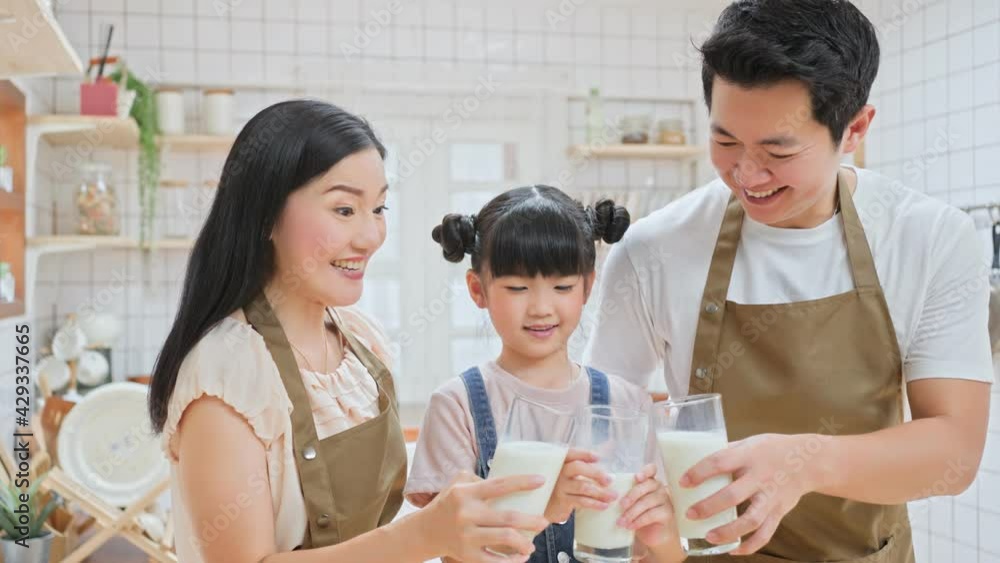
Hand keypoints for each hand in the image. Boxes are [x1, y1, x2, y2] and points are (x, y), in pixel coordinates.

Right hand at [424, 470, 549, 562]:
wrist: (426, 531)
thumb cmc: (449, 503)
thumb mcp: (457, 483)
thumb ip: (480, 478)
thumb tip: (508, 479)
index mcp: (466, 493)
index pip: (499, 485)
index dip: (523, 482)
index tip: (542, 481)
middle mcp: (466, 514)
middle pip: (508, 518)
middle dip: (532, 521)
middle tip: (545, 522)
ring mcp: (467, 537)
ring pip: (504, 539)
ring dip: (525, 543)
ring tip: (532, 544)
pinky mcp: (467, 556)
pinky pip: (495, 561)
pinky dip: (512, 562)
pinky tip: (522, 557)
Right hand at [544, 448, 617, 523]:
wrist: (547, 506)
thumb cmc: (563, 487)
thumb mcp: (568, 475)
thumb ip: (584, 471)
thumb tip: (610, 476)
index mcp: (561, 462)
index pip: (572, 453)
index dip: (585, 454)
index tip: (598, 457)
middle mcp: (559, 472)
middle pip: (577, 467)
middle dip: (596, 473)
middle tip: (610, 480)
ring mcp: (560, 487)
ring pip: (583, 486)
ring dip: (600, 492)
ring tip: (613, 496)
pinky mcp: (563, 501)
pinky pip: (581, 501)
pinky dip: (595, 503)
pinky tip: (604, 505)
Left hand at [617, 464, 678, 549]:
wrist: (650, 534)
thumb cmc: (637, 515)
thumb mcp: (630, 503)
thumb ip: (624, 495)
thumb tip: (608, 493)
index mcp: (649, 480)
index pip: (651, 469)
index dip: (645, 471)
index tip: (636, 478)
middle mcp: (659, 487)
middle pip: (647, 485)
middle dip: (632, 495)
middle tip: (621, 505)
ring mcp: (665, 500)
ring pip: (647, 502)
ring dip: (631, 512)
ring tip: (621, 521)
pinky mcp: (667, 513)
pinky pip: (651, 515)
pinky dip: (638, 521)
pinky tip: (630, 526)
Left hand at [682, 433, 818, 554]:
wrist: (809, 461)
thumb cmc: (771, 449)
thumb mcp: (749, 443)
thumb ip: (727, 452)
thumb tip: (695, 458)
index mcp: (749, 456)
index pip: (720, 462)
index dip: (699, 473)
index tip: (682, 482)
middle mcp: (760, 477)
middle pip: (733, 495)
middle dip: (709, 507)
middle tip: (689, 514)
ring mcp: (771, 497)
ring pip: (750, 520)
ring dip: (728, 531)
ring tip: (708, 536)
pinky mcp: (779, 512)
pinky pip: (765, 533)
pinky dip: (750, 546)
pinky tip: (733, 550)